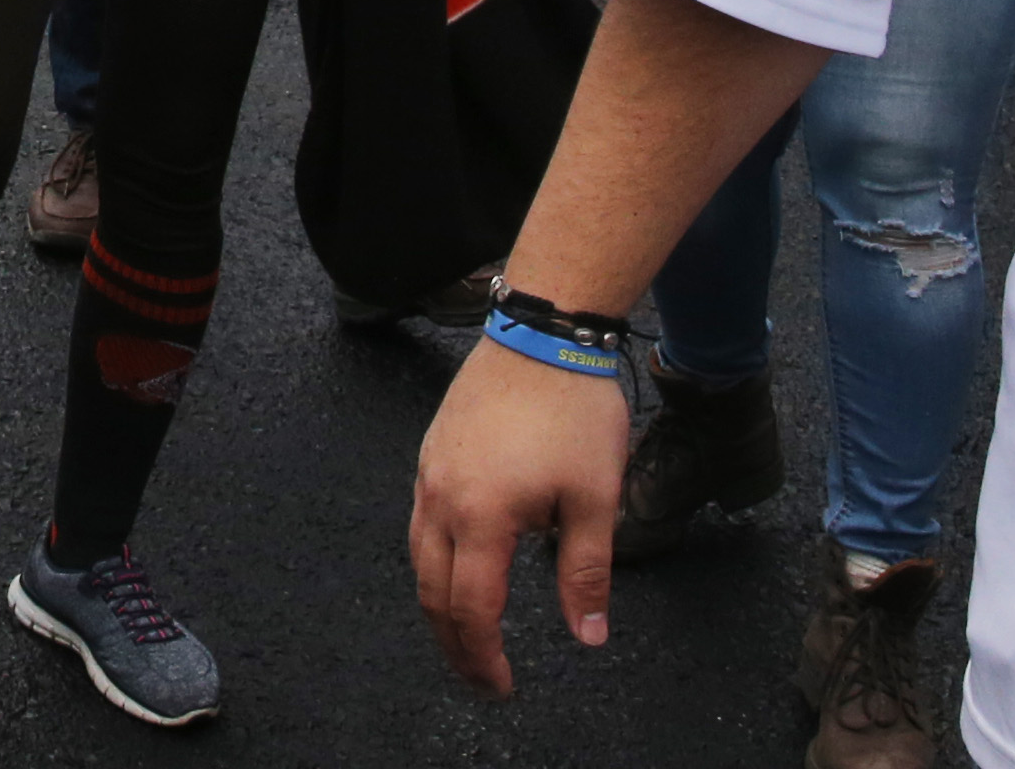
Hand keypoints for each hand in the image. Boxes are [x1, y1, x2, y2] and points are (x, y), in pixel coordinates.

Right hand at [411, 339, 632, 695]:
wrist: (545, 328)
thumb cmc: (574, 410)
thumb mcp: (595, 497)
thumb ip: (585, 572)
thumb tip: (587, 636)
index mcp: (482, 518)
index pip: (472, 611)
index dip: (485, 658)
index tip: (504, 686)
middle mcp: (442, 499)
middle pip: (432, 595)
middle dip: (455, 645)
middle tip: (481, 677)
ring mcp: (430, 472)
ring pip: (419, 559)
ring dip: (439, 606)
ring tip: (467, 633)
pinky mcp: (431, 450)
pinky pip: (420, 522)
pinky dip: (434, 562)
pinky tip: (458, 565)